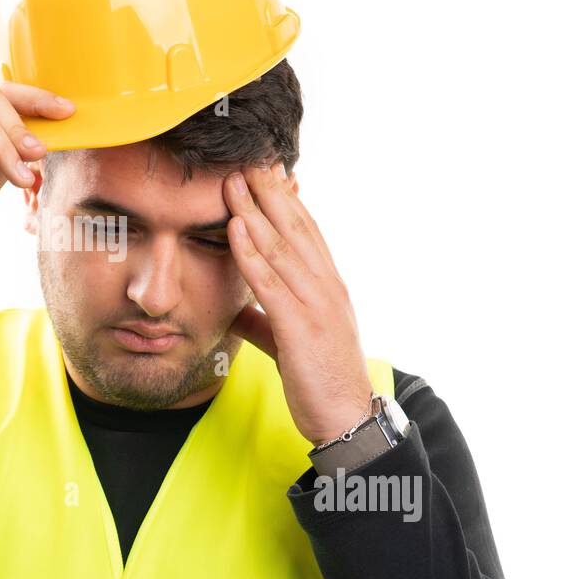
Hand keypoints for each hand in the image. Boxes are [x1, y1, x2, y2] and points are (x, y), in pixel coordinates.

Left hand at [222, 162, 373, 445]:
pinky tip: (236, 229)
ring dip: (255, 211)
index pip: (307, 232)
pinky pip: (271, 282)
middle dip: (270, 191)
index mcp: (328, 287)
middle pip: (296, 228)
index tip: (265, 172)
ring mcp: (317, 304)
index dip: (286, 199)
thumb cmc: (320, 380)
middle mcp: (327, 287)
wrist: (346, 420)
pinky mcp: (302, 326)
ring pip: (282, 247)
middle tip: (247, 159)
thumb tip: (240, 312)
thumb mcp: (290, 343)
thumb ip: (266, 322)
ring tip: (233, 182)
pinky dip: (252, 252)